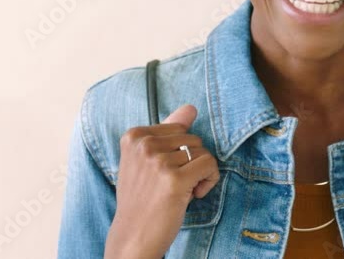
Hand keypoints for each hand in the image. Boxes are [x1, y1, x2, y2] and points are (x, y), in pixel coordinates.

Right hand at [104, 104, 220, 258]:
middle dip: (192, 162)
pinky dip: (210, 180)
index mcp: (134, 136)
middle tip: (175, 185)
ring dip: (200, 174)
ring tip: (182, 191)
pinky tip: (194, 195)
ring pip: (203, 152)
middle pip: (193, 139)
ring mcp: (157, 161)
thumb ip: (167, 133)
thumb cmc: (143, 199)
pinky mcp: (173, 178)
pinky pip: (209, 165)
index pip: (179, 128)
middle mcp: (144, 144)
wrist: (133, 236)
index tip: (167, 171)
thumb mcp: (147, 161)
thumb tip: (191, 107)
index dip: (181, 152)